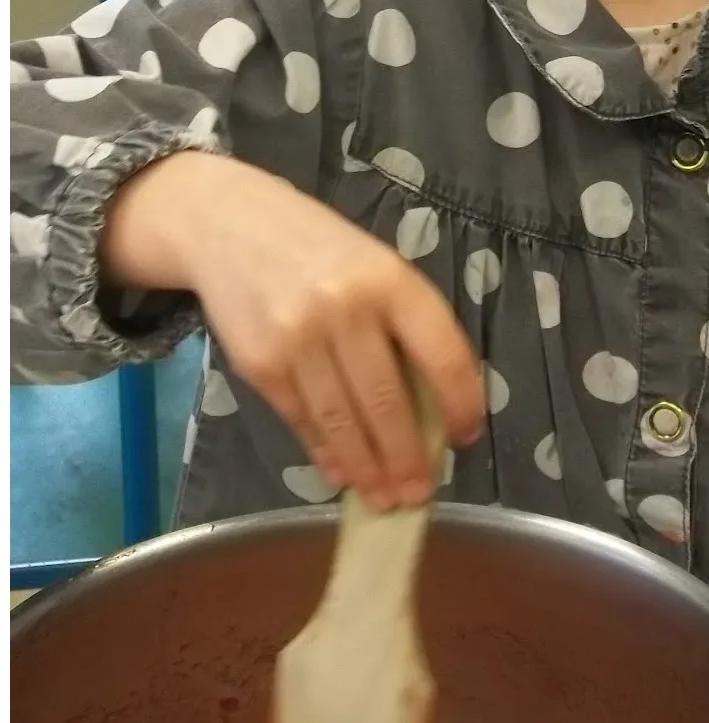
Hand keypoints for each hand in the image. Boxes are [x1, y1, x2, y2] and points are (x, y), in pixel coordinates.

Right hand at [102, 151, 485, 507]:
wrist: (228, 224)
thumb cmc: (320, 250)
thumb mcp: (377, 267)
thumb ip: (405, 325)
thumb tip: (432, 408)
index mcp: (391, 281)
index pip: (443, 354)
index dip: (461, 403)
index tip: (466, 437)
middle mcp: (346, 310)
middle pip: (387, 401)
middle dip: (407, 457)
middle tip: (419, 493)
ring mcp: (298, 339)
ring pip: (342, 421)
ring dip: (367, 469)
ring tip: (385, 498)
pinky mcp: (258, 364)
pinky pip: (301, 419)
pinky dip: (323, 453)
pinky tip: (340, 474)